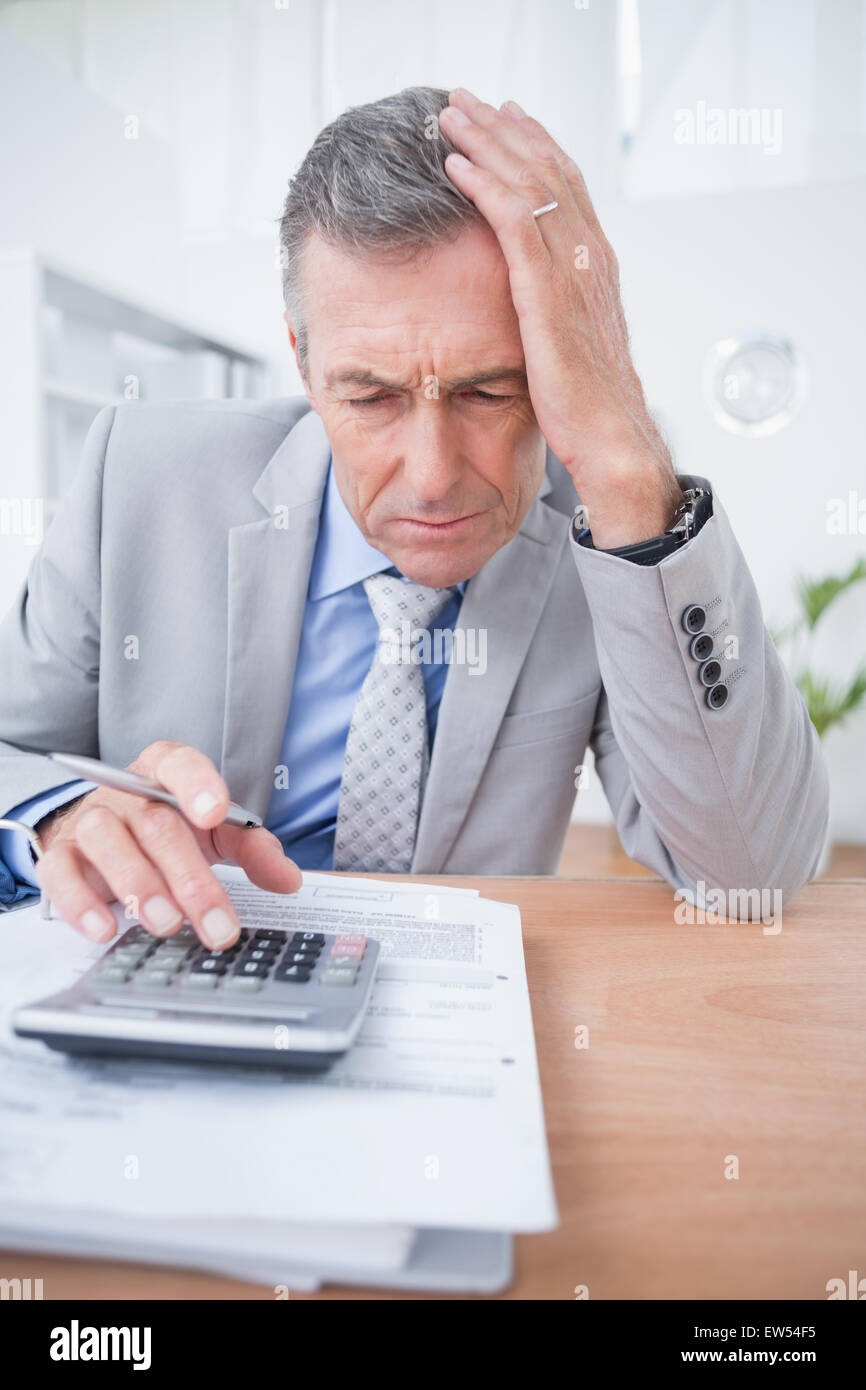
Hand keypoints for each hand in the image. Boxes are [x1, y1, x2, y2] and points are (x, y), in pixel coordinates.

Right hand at [34, 741, 300, 947]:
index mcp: (166, 773)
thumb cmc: (169, 830)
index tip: (215, 813)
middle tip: (217, 925)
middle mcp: (125, 792)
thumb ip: (252, 849)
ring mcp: (88, 820)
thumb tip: (288, 879)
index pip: (181, 765)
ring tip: (166, 924)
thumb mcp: (215, 833)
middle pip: (155, 823)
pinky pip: (60, 874)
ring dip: (138, 886)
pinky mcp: (60, 855)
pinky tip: (105, 929)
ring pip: (106, 842)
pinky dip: (80, 903)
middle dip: (190, 878)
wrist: (102, 835)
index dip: (198, 785)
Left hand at [440, 88, 682, 548]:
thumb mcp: (572, 348)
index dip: (532, 146)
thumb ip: (556, 314)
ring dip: (486, 141)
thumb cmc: (590, 410)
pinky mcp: (548, 290)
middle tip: (466, 99)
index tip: (502, 119)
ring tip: (450, 114)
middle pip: (547, 168)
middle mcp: (590, 256)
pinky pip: (513, 218)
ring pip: (528, 180)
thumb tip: (531, 308)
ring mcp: (573, 270)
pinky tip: (454, 164)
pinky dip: (482, 183)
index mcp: (597, 268)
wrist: (613, 441)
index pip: (566, 186)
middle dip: (504, 128)